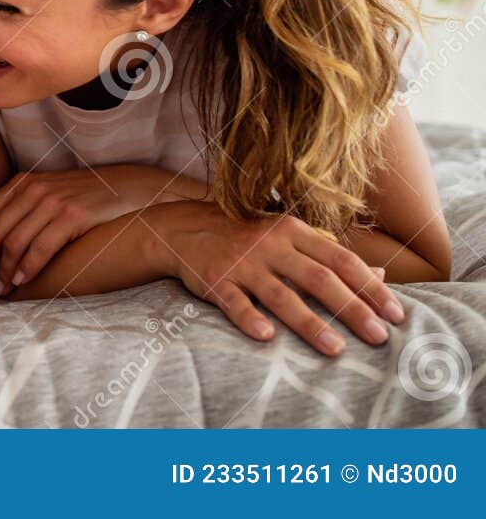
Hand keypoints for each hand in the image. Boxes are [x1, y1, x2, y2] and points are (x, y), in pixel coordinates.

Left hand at [0, 166, 194, 293]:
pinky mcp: (73, 216)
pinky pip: (40, 247)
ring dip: (1, 270)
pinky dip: (27, 267)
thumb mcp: (51, 194)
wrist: (133, 190)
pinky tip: (21, 282)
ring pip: (13, 241)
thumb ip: (24, 209)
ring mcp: (53, 201)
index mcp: (22, 183)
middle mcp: (33, 189)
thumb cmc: (88, 198)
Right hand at [150, 200, 405, 356]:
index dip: (371, 287)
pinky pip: (235, 302)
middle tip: (379, 337)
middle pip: (319, 278)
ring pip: (282, 295)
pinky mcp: (215, 280)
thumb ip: (330, 256)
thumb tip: (379, 276)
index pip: (341, 260)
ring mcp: (242, 263)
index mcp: (293, 232)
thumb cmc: (246, 238)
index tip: (396, 314)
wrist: (183, 230)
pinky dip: (250, 318)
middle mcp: (271, 246)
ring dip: (310, 324)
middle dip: (352, 309)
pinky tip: (266, 337)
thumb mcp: (288, 237)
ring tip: (336, 350)